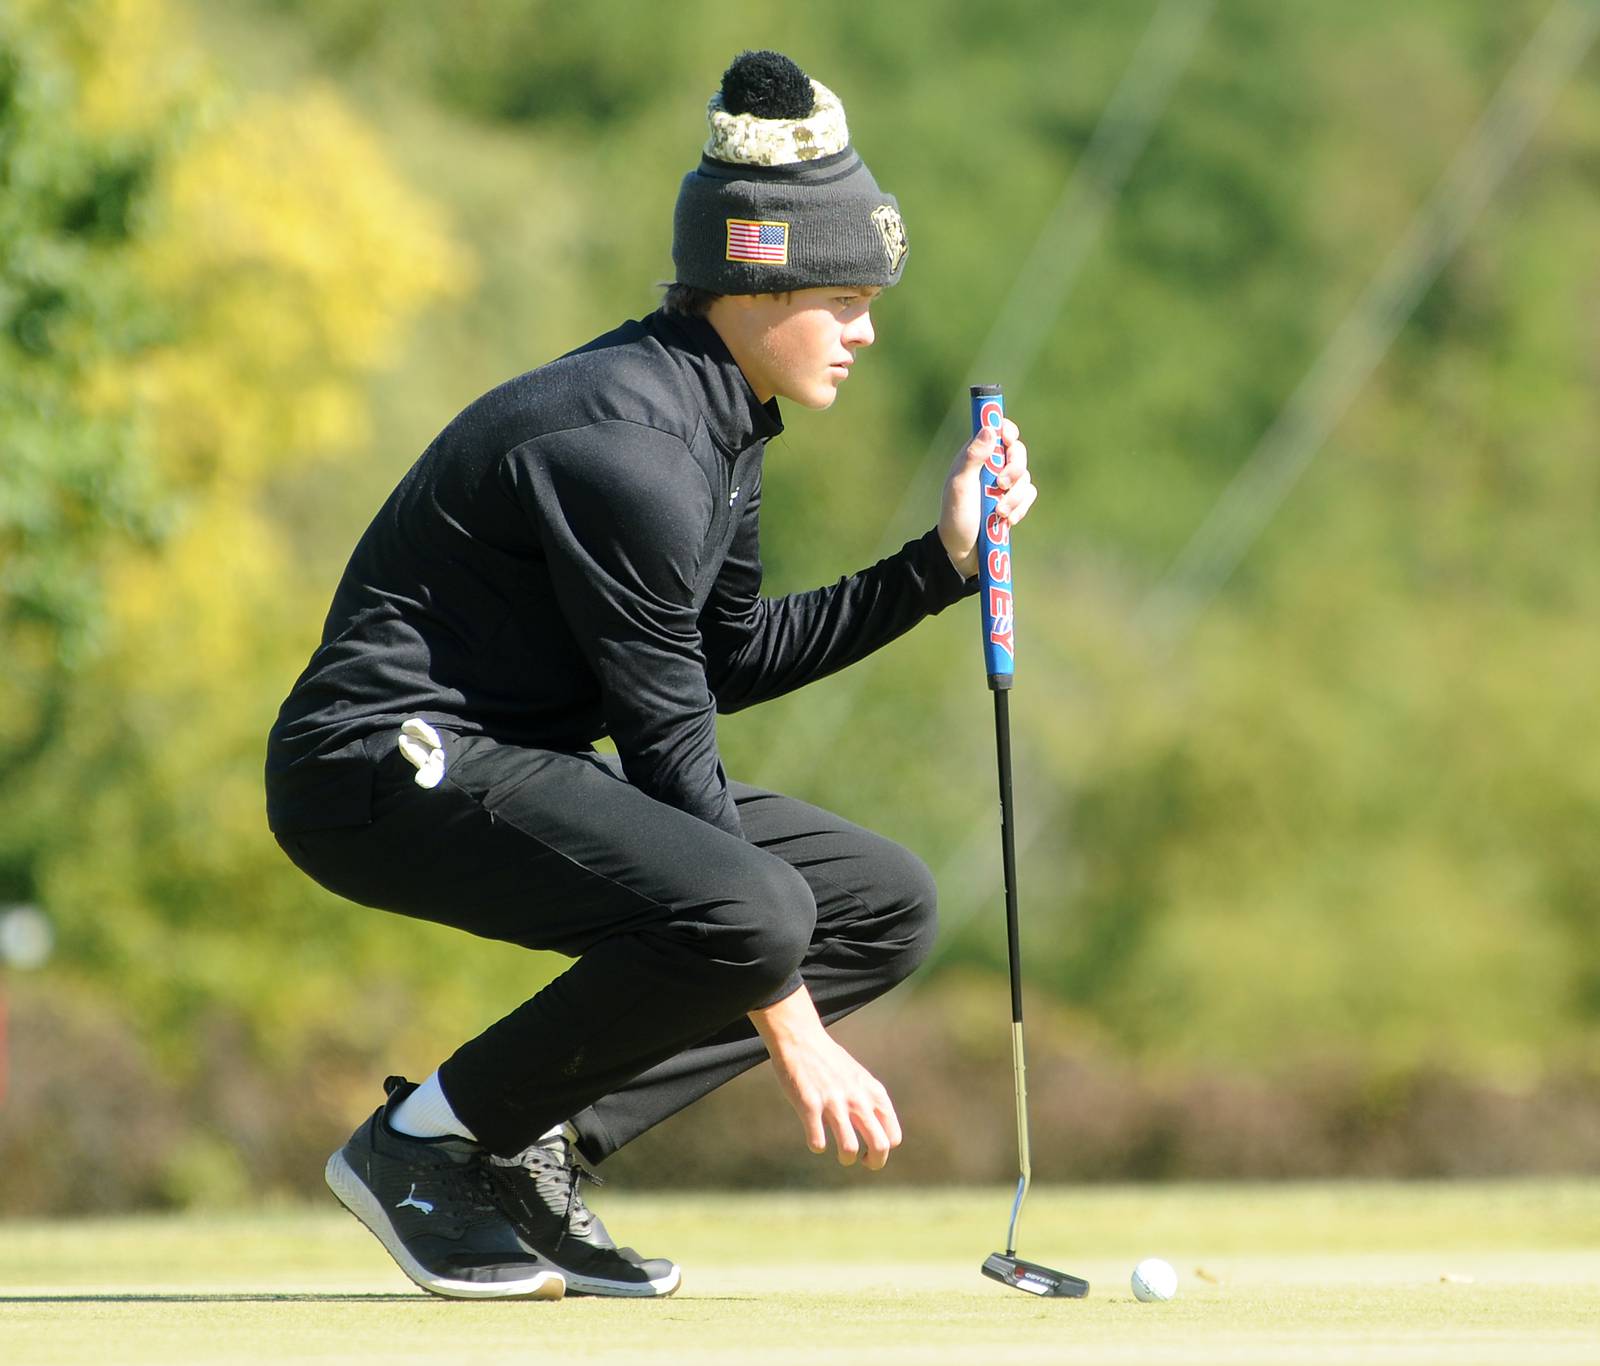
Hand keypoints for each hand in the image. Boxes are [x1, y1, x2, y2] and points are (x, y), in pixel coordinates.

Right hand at [750, 987, 902, 1169]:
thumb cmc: (831, 1062)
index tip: (868, 1149)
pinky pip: (817, 1142)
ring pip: (849, 1149)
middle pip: (880, 1147)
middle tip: (860, 1160)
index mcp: (874, 1093)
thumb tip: (874, 1137)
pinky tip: (815, 1137)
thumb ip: (870, 1104)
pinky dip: (817, 1145)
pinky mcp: (809, 1105)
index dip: (884, 1150)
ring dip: (845, 1158)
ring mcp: (833, 1102)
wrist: (802, 1039)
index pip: (893, 1136)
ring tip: (839, 1152)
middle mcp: (858, 1099)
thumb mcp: (860, 1079)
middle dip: (873, 1163)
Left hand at [938, 418, 1036, 578]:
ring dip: (1015, 495)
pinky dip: (1020, 508)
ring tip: (998, 512)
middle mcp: (992, 466)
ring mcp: (1004, 484)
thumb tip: (990, 429)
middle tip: (1001, 485)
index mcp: (976, 456)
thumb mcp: (960, 486)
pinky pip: (1029, 495)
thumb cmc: (955, 516)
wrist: (962, 552)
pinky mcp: (1014, 502)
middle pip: (1018, 452)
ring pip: (1026, 476)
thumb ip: (973, 457)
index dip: (1007, 431)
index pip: (998, 431)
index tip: (1008, 440)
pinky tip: (1007, 520)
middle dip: (1015, 468)